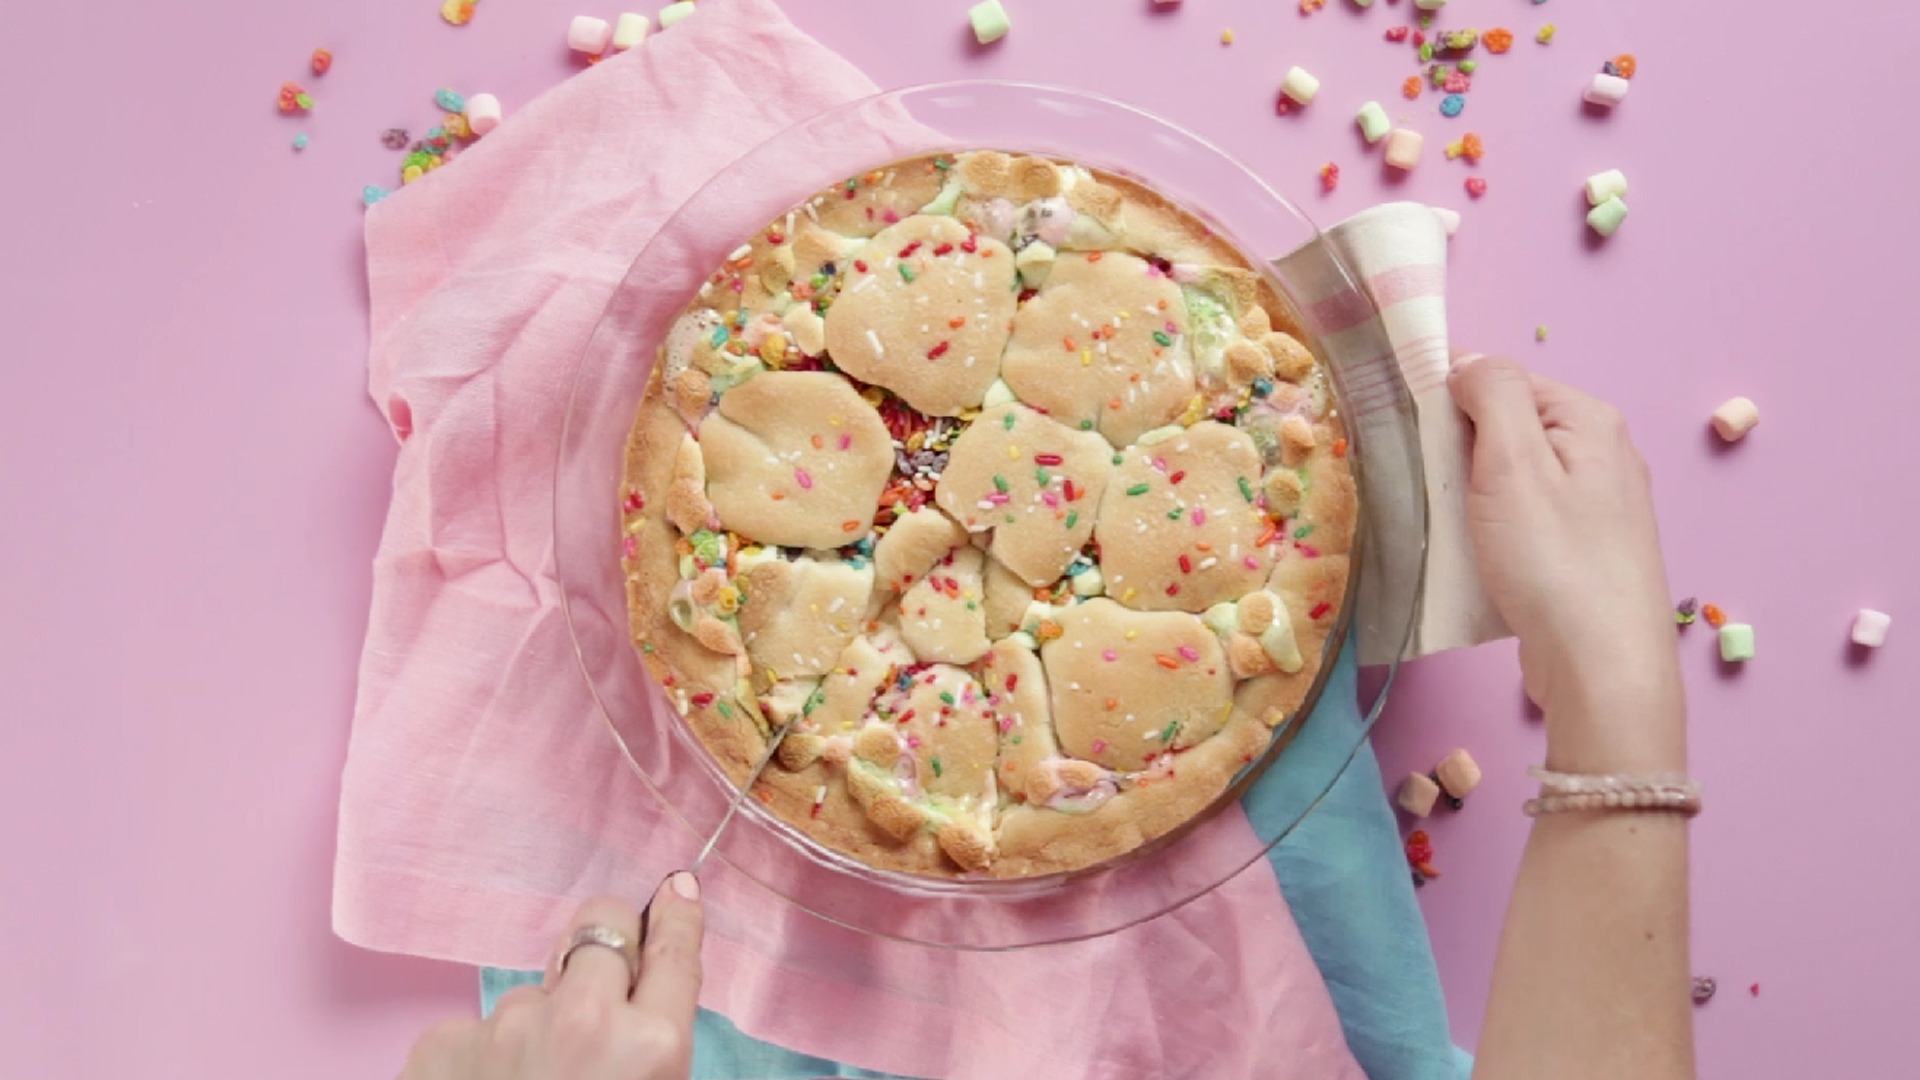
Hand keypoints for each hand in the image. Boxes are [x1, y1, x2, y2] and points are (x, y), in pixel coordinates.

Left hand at [399, 874, 704, 1079]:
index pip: (675, 949)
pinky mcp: (439, 1043)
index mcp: (650, 1047)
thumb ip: (655, 1048)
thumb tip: (651, 1002)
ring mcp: (503, 1025)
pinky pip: (473, 1031)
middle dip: (604, 947)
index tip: (675, 890)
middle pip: (600, 925)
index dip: (676, 916)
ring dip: (536, 1028)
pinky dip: (480, 1061)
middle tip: (600, 990)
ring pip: (532, 993)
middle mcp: (581, 1019)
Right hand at [1448, 355, 1682, 757]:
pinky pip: (1527, 522)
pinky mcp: (1588, 554)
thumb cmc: (1553, 560)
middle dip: (1462, 452)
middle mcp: (1605, 455)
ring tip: (1451, 529)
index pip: (1505, 380)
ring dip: (1473, 497)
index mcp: (1589, 420)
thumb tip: (1471, 361)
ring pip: (1514, 480)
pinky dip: (1495, 532)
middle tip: (1432, 489)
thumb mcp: (1513, 461)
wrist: (1601, 666)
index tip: (1410, 433)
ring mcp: (1600, 509)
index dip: (1451, 398)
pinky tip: (1481, 560)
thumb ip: (1493, 393)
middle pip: (1510, 429)